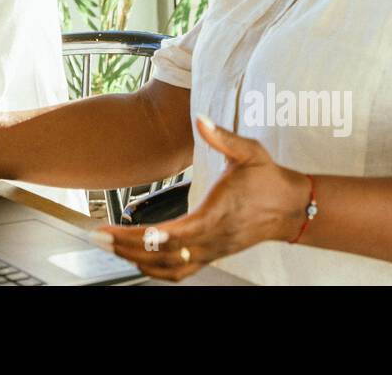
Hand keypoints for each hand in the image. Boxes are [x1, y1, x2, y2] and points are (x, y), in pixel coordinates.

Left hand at [94, 115, 308, 281]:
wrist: (291, 208)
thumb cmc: (268, 179)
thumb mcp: (250, 152)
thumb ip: (224, 137)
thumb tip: (201, 120)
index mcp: (218, 215)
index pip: (180, 234)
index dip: (152, 237)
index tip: (126, 232)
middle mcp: (212, 239)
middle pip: (165, 254)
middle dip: (129, 247)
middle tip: (100, 236)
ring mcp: (211, 251)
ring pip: (170, 268)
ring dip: (137, 261)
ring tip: (110, 246)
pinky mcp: (211, 254)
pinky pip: (179, 271)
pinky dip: (155, 269)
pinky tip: (136, 260)